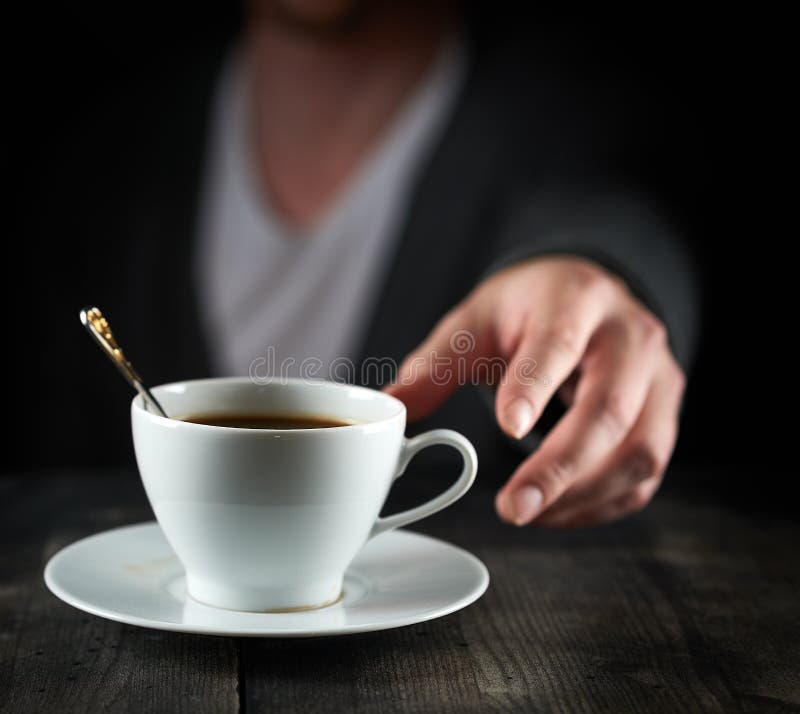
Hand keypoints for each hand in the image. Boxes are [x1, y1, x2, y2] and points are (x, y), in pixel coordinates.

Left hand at [386, 257, 685, 526]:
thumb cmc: (530, 307)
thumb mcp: (477, 318)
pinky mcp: (666, 415)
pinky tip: (558, 511)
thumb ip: (437, 363)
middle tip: (514, 507)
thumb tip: (393, 410)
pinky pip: (646, 474)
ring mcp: (660, 378)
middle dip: (561, 466)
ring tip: (529, 512)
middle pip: (609, 408)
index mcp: (576, 299)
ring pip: (639, 450)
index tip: (508, 429)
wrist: (591, 294)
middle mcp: (631, 337)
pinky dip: (602, 503)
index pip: (559, 344)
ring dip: (583, 494)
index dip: (534, 388)